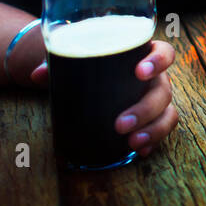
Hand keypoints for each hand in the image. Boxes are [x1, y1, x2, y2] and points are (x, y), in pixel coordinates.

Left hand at [30, 39, 178, 155]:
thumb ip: (60, 62)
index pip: (164, 53)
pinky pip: (161, 130)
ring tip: (132, 143)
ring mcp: (156, 100)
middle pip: (163, 91)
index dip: (158, 61)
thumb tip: (37, 75)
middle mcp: (156, 78)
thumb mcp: (78, 59)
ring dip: (153, 130)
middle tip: (120, 124)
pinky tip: (140, 152)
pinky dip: (153, 141)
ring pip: (167, 114)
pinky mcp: (153, 120)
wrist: (94, 78)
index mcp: (145, 56)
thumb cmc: (93, 64)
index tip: (139, 72)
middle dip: (145, 109)